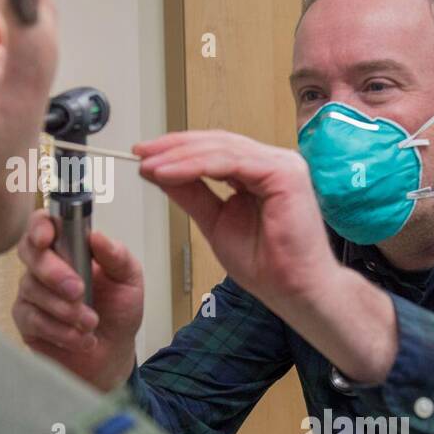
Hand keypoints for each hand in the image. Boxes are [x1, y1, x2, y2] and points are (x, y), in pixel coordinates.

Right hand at [12, 210, 144, 391]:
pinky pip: (32, 319)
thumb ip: (116, 256)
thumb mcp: (129, 280)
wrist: (113, 351)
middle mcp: (45, 265)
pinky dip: (61, 331)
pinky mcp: (26, 321)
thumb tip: (97, 236)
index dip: (39, 226)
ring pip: (32, 289)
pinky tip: (81, 338)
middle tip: (78, 290)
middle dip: (52, 272)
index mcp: (68, 247)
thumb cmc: (118, 310)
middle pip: (29, 252)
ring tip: (91, 323)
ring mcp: (32, 292)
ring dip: (65, 309)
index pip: (43, 223)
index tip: (47, 238)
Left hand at [135, 130, 337, 310]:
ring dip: (179, 155)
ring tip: (149, 164)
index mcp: (259, 172)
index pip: (213, 150)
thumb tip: (159, 172)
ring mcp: (282, 164)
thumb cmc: (266, 265)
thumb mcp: (214, 222)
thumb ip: (190, 194)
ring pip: (220, 149)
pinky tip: (169, 173)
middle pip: (215, 143)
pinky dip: (195, 166)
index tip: (144, 156)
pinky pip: (230, 162)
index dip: (177, 150)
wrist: (293, 291)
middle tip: (140, 153)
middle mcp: (272, 162)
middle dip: (172, 147)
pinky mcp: (284, 173)